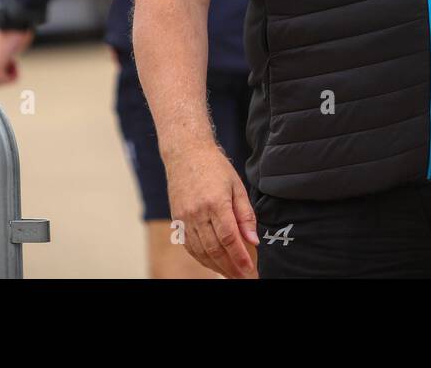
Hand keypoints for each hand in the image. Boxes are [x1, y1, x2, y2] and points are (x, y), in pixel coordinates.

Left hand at [0, 27, 33, 83]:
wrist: (16, 20)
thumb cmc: (17, 30)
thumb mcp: (9, 44)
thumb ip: (6, 54)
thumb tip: (9, 61)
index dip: (6, 72)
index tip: (13, 61)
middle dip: (8, 75)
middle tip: (15, 63)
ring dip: (10, 77)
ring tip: (15, 64)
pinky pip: (2, 79)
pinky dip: (12, 77)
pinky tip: (16, 64)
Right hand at [164, 142, 258, 278]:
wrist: (186, 154)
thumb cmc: (215, 168)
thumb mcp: (237, 186)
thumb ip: (245, 215)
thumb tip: (253, 240)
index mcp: (215, 202)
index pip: (229, 238)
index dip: (240, 257)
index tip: (250, 270)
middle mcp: (197, 212)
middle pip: (214, 249)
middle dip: (230, 267)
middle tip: (243, 277)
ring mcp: (184, 217)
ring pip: (201, 251)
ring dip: (216, 266)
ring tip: (231, 274)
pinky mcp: (177, 220)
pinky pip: (189, 246)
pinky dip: (202, 258)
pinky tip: (213, 263)